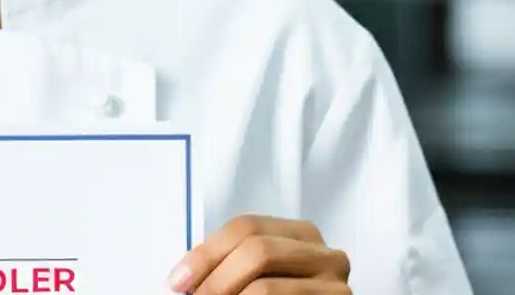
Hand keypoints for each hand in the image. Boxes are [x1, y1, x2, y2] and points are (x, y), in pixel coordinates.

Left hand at [167, 215, 349, 293]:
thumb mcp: (257, 276)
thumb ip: (229, 267)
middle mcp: (325, 254)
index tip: (178, 280)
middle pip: (257, 250)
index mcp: (301, 234)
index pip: (245, 227)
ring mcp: (336, 285)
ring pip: (266, 287)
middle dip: (216, 279)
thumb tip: (183, 280)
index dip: (205, 253)